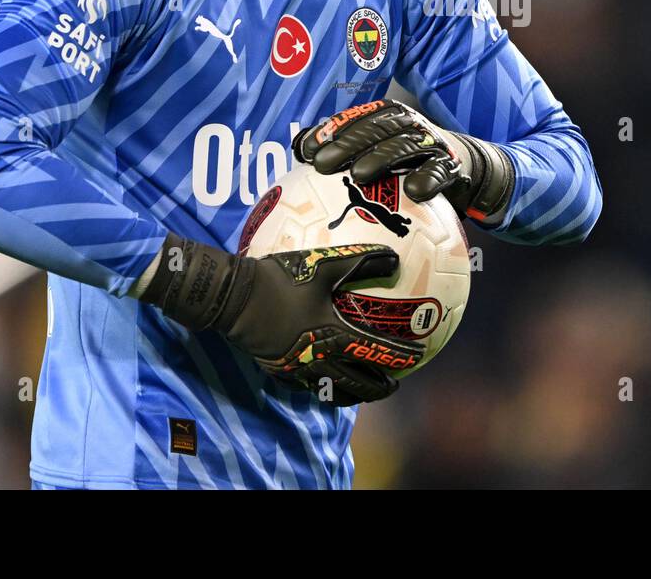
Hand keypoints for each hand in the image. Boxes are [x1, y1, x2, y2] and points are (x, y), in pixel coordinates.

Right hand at [139, 233, 422, 404]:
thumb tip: (394, 257)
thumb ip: (359, 261)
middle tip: (393, 385)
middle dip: (378, 387)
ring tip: (364, 390)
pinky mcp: (279, 370)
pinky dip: (323, 389)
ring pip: (332, 392)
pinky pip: (307, 387)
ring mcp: (297, 370)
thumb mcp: (323, 266)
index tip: (417, 357)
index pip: (375, 352)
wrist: (234, 298)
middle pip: (357, 384)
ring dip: (353, 393)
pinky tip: (325, 382)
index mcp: (333, 336)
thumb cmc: (280, 280)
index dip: (398, 356)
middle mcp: (319, 360)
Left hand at [292, 99, 514, 223]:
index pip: (354, 119)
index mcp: (387, 116)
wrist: (465, 168)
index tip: (304, 151)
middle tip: (324, 165)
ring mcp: (431, 143)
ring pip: (404, 146)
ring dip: (381, 158)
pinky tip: (414, 190)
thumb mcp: (379, 152)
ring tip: (359, 176)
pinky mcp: (451, 165)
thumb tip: (299, 150)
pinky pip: (439, 171)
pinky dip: (427, 178)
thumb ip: (347, 150)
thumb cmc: (410, 163)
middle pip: (375, 129)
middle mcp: (409, 124)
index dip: (329, 131)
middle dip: (347, 145)